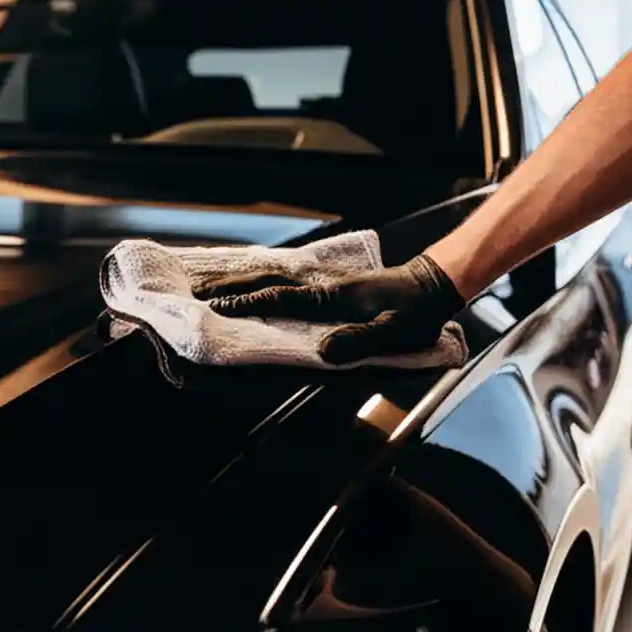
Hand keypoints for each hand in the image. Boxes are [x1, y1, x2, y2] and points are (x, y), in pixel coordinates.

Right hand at [207, 254, 467, 364]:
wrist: (433, 285)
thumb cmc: (416, 314)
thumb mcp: (395, 334)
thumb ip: (360, 342)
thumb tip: (323, 353)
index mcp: (332, 299)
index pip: (281, 300)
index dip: (248, 304)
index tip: (217, 306)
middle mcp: (322, 287)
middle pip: (268, 282)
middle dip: (232, 287)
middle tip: (198, 292)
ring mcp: (325, 284)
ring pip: (275, 279)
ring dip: (242, 282)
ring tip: (213, 286)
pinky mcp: (329, 287)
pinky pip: (286, 282)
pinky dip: (262, 282)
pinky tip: (253, 286)